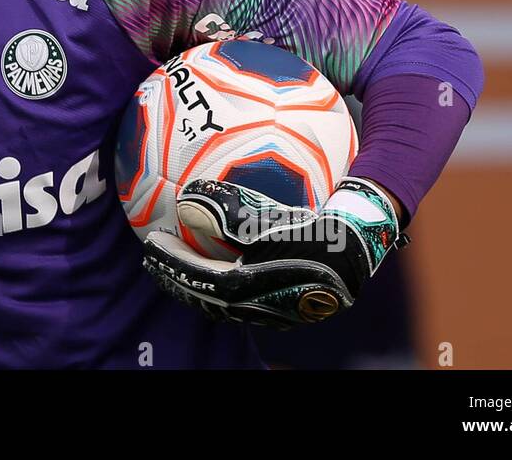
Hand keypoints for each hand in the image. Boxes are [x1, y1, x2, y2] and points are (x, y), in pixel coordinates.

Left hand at [141, 177, 408, 329]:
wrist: (363, 244)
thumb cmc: (315, 225)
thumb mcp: (267, 216)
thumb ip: (225, 207)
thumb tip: (185, 201)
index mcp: (247, 290)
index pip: (195, 278)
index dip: (170, 262)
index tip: (149, 243)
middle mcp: (258, 308)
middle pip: (205, 296)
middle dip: (178, 277)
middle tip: (155, 257)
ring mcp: (276, 310)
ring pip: (224, 300)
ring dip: (199, 281)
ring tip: (183, 261)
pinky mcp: (292, 304)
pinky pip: (246, 293)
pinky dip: (225, 277)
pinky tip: (226, 256)